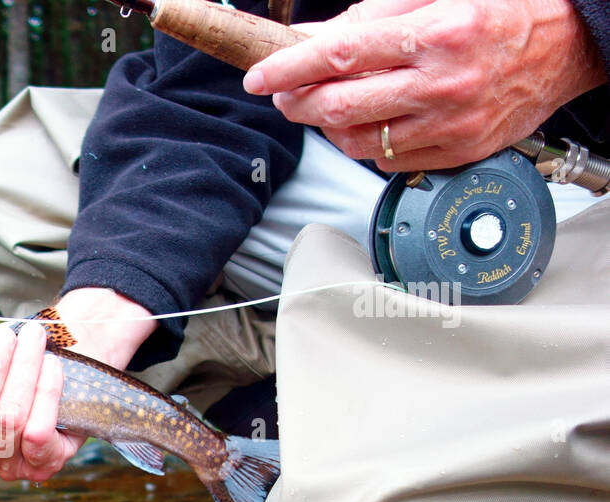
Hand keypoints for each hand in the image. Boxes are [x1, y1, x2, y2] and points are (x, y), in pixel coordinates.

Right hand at [0, 287, 156, 481]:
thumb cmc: (9, 370)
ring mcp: (7, 466)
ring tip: (33, 337)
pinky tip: (51, 365)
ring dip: (23, 371)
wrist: (60, 381)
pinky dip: (46, 394)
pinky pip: (39, 432)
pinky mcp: (42, 465)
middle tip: (6, 335)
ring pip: (9, 420)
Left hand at [244, 0, 607, 171]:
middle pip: (340, 108)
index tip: (261, 76)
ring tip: (324, 105)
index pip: (342, 55)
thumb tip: (309, 38)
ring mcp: (450, 125)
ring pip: (357, 142)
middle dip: (298, 103)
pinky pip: (387, 161)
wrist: (567, 45)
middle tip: (285, 93)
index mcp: (437, 34)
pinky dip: (363, 143)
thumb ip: (369, 16)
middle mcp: (443, 85)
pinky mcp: (457, 153)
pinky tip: (365, 122)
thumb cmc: (502, 12)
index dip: (291, 69)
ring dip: (326, 127)